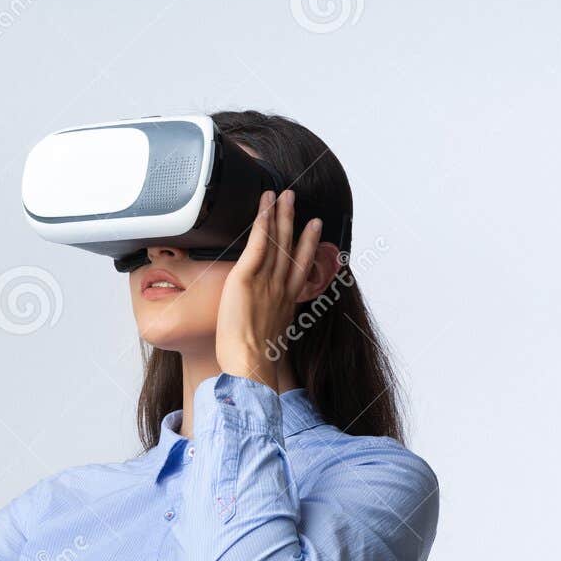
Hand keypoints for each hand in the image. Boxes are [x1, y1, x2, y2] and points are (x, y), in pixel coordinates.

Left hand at [215, 190, 324, 388]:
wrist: (249, 365)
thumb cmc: (252, 360)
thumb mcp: (268, 337)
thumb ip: (268, 321)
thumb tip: (261, 322)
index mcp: (286, 301)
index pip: (299, 266)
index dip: (308, 244)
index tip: (314, 227)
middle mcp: (280, 287)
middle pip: (289, 246)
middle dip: (292, 220)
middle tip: (294, 198)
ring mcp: (265, 281)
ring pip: (275, 240)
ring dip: (278, 214)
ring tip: (280, 195)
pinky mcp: (246, 279)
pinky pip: (256, 244)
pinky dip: (261, 224)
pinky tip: (262, 208)